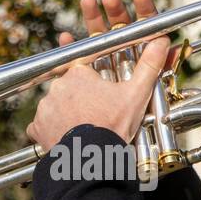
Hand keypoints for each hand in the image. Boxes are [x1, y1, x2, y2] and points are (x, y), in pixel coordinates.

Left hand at [25, 0, 175, 151]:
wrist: (92, 158)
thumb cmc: (113, 126)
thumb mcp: (136, 95)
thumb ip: (148, 66)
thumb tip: (162, 41)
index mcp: (78, 74)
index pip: (83, 70)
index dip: (92, 81)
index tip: (99, 94)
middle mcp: (57, 87)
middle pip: (69, 88)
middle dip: (80, 98)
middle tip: (95, 114)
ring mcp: (45, 107)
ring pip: (56, 105)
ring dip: (65, 113)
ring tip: (83, 127)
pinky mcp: (37, 127)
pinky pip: (43, 124)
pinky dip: (52, 129)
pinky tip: (66, 136)